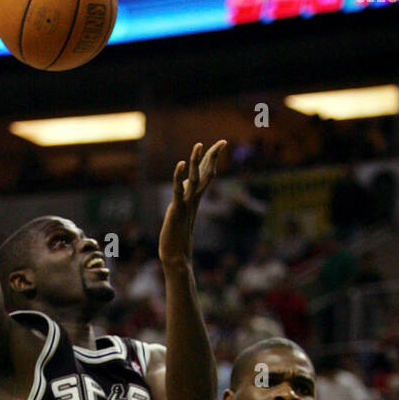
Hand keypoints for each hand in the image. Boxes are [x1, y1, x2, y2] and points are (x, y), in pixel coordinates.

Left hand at [158, 140, 226, 266]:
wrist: (176, 258)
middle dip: (213, 157)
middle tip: (222, 141)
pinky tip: (181, 164)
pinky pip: (178, 190)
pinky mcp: (176, 209)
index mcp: (195, 199)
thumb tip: (185, 187)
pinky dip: (179, 176)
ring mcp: (186, 204)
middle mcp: (193, 199)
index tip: (220, 145)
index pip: (206, 175)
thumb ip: (184, 199)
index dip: (212, 159)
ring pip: (194, 179)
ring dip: (196, 161)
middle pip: (205, 174)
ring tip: (199, 145)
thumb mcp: (181, 212)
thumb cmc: (177, 239)